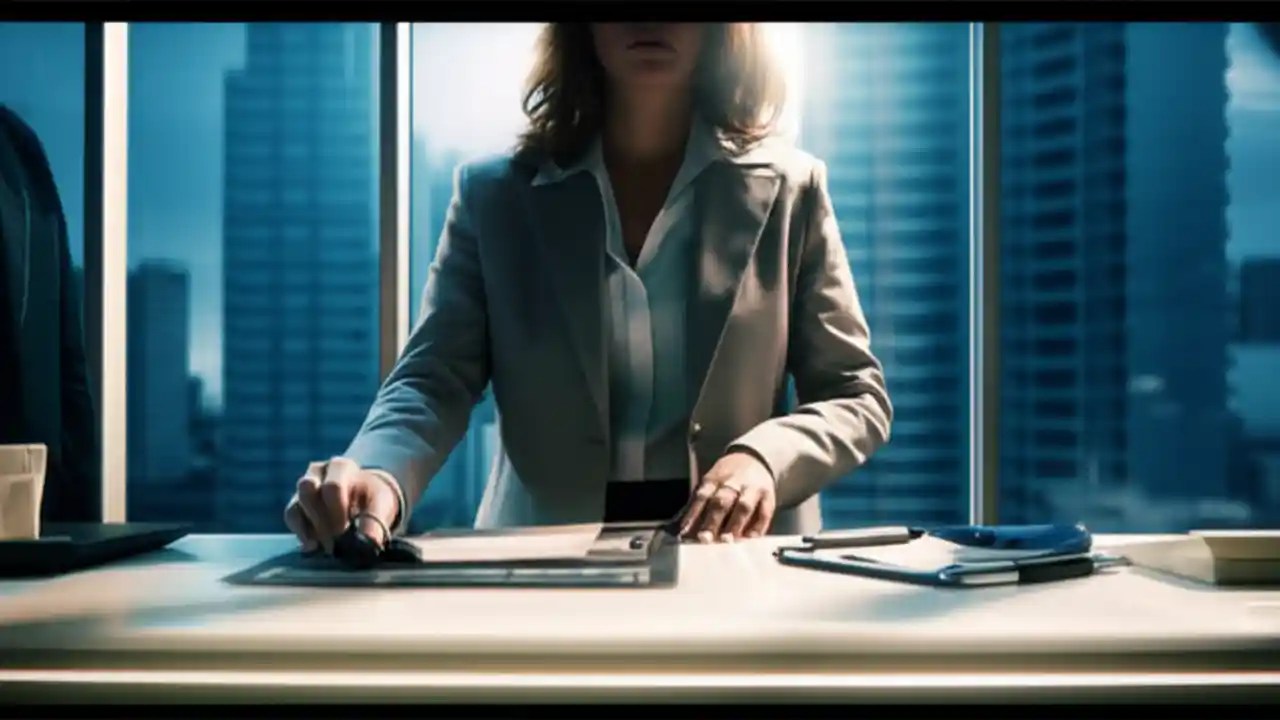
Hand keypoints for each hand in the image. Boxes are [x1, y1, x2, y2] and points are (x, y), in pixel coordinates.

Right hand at [283, 457, 398, 554]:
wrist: (364, 499)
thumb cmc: (372, 499)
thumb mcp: (381, 506)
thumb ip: (375, 524)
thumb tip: (366, 545)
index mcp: (341, 467)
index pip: (332, 487)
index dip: (336, 513)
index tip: (345, 531)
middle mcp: (318, 472)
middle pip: (307, 490)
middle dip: (321, 520)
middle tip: (335, 542)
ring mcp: (304, 487)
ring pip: (296, 505)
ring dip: (310, 529)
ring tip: (326, 547)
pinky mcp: (296, 503)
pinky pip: (291, 517)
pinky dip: (301, 533)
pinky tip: (314, 546)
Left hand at [679, 451, 775, 542]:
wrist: (754, 457)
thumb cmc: (726, 478)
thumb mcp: (710, 484)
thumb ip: (697, 506)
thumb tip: (678, 530)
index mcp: (714, 480)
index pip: (701, 497)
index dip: (693, 515)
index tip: (686, 533)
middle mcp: (732, 483)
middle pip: (721, 502)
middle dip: (712, 521)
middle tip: (705, 539)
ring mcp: (751, 489)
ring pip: (743, 506)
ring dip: (735, 524)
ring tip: (727, 541)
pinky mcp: (768, 496)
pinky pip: (765, 512)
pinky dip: (758, 526)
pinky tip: (750, 538)